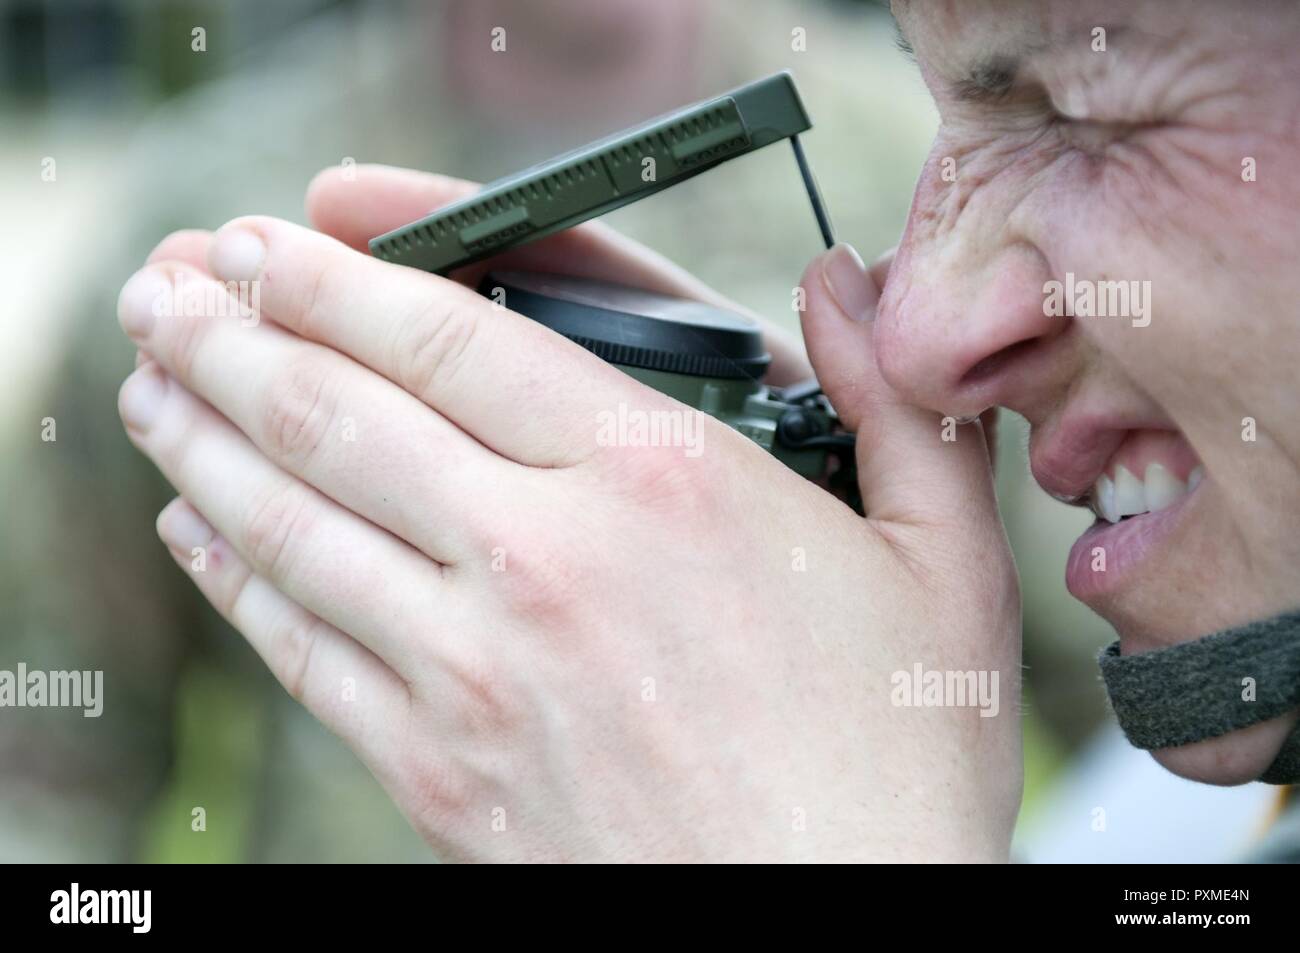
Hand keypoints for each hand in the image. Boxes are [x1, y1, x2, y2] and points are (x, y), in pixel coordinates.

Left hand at [116, 166, 1020, 860]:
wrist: (829, 931)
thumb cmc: (893, 761)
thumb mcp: (936, 562)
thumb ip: (888, 404)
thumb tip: (844, 290)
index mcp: (658, 480)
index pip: (452, 334)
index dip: (340, 274)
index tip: (274, 241)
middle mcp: (542, 556)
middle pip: (339, 411)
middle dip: (233, 333)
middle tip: (171, 287)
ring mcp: (472, 666)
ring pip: (290, 520)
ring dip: (203, 434)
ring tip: (150, 380)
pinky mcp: (437, 765)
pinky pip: (299, 645)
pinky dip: (233, 572)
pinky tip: (196, 525)